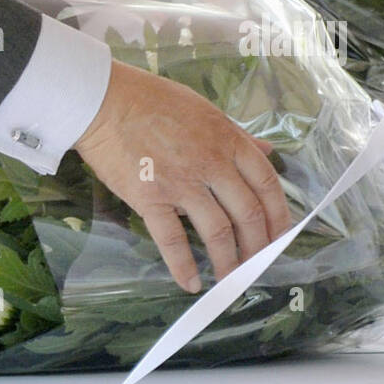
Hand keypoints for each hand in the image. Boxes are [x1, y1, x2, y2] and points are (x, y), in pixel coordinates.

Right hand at [73, 59, 292, 292]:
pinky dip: (184, 267)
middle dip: (258, 246)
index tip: (279, 236)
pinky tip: (191, 283)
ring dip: (228, 263)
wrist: (104, 101)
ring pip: (218, 232)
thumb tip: (267, 151)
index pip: (266, 184)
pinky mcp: (151, 198)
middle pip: (248, 214)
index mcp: (226, 140)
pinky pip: (173, 240)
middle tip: (257, 264)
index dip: (278, 215)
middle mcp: (210, 164)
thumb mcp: (203, 109)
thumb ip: (236, 134)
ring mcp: (181, 183)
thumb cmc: (151, 100)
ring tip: (230, 280)